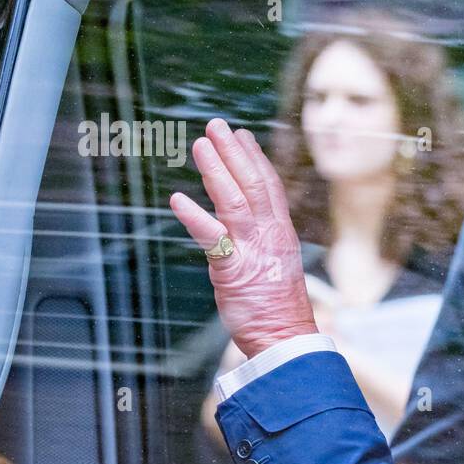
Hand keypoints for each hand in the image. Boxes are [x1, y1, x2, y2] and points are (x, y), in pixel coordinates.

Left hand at [170, 118, 317, 357]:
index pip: (270, 187)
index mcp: (280, 232)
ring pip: (235, 201)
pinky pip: (213, 239)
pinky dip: (195, 217)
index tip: (243, 135)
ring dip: (216, 171)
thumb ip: (263, 239)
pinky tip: (177, 200)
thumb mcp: (276, 264)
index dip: (256, 159)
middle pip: (253, 185)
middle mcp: (270, 235)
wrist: (286, 338)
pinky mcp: (234, 270)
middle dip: (234, 152)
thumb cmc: (277, 306)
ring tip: (201, 146)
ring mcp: (253, 250)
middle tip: (218, 125)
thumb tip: (251, 222)